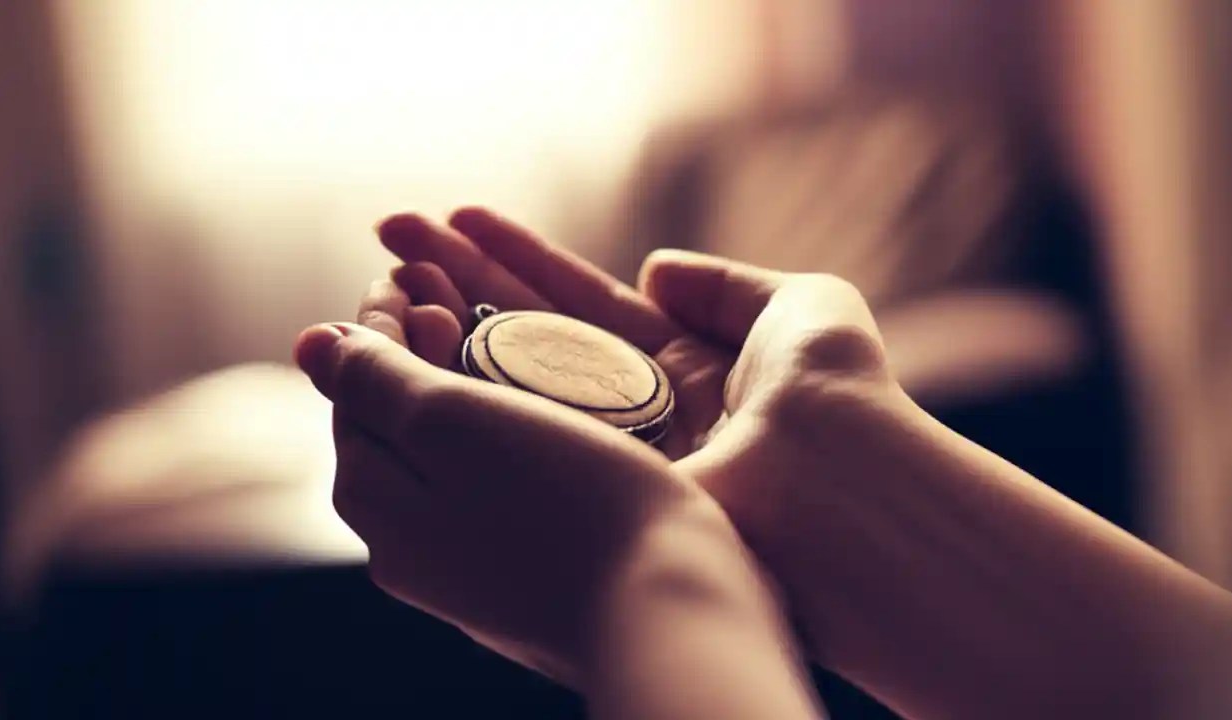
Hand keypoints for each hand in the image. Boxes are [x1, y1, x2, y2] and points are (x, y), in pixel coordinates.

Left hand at [293, 291, 759, 687]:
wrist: (668, 604)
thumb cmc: (562, 502)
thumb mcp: (449, 421)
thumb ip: (375, 379)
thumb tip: (312, 343)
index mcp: (378, 504)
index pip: (356, 395)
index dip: (375, 326)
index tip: (404, 269)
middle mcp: (414, 541)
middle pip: (403, 421)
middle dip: (415, 344)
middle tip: (442, 282)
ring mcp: (476, 558)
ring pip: (456, 445)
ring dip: (461, 373)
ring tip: (485, 320)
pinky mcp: (535, 562)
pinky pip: (503, 473)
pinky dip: (506, 418)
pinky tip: (542, 397)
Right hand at [377, 208, 897, 540]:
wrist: (843, 492)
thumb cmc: (836, 397)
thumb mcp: (801, 309)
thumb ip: (726, 285)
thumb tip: (655, 269)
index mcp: (687, 369)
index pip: (584, 304)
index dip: (519, 259)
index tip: (457, 218)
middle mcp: (635, 416)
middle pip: (533, 333)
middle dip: (463, 278)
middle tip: (391, 233)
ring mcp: (604, 456)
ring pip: (511, 376)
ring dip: (447, 321)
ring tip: (388, 266)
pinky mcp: (584, 491)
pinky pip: (513, 424)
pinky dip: (460, 382)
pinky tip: (410, 337)